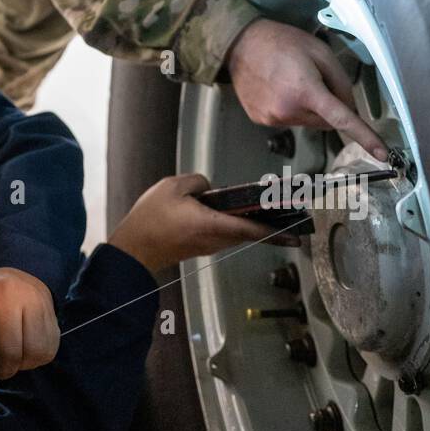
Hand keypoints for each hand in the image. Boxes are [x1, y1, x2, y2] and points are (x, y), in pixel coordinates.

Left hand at [0, 267, 59, 378]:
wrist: (19, 278)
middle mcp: (10, 293)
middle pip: (8, 350)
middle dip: (2, 370)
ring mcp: (35, 302)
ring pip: (31, 352)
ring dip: (20, 366)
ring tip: (12, 362)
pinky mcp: (52, 314)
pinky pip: (46, 350)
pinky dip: (35, 360)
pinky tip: (26, 353)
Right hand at [109, 173, 269, 274]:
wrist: (134, 249)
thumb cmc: (151, 220)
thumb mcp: (172, 187)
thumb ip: (198, 182)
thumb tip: (209, 189)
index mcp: (212, 224)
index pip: (252, 228)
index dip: (276, 231)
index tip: (295, 236)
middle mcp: (215, 239)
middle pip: (247, 230)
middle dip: (265, 222)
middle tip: (282, 212)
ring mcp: (207, 246)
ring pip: (235, 232)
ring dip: (245, 222)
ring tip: (254, 207)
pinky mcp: (199, 247)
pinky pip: (221, 234)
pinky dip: (229, 224)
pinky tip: (222, 211)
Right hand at [225, 18, 386, 160]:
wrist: (239, 43)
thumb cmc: (283, 42)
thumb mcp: (320, 52)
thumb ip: (341, 82)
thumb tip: (350, 108)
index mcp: (306, 91)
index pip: (342, 120)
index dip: (365, 137)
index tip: (382, 153)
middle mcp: (289, 111)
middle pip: (325, 122)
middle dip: (327, 107)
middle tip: (312, 80)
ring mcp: (272, 118)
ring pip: (307, 123)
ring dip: (307, 108)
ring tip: (290, 81)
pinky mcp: (260, 120)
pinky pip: (287, 120)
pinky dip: (289, 109)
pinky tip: (276, 88)